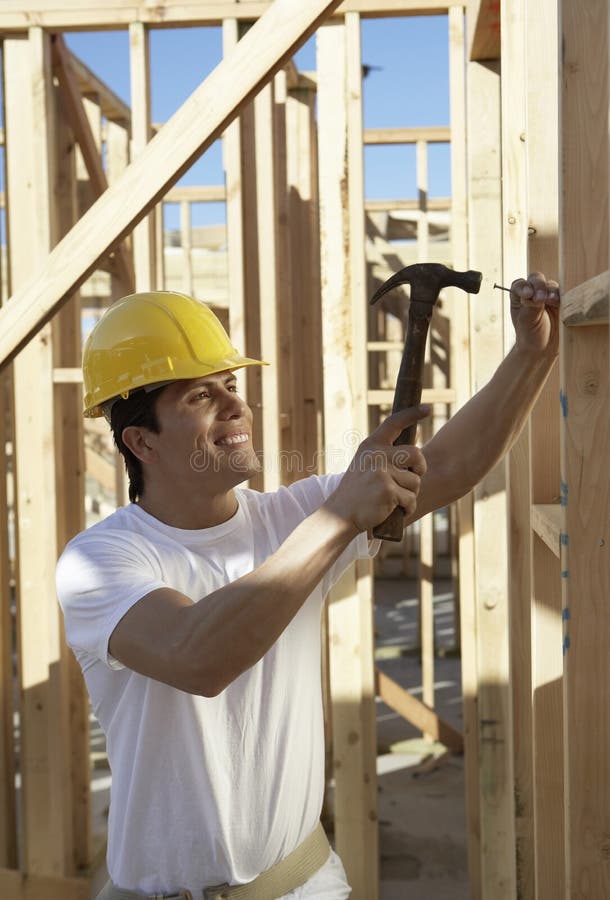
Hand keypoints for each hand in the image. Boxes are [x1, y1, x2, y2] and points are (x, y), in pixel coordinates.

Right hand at [324, 405, 428, 533]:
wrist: (339, 514)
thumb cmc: (356, 492)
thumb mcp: (365, 465)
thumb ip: (385, 454)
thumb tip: (415, 444)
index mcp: (371, 445)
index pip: (394, 423)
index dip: (412, 413)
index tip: (427, 408)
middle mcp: (377, 455)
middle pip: (416, 454)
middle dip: (420, 468)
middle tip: (414, 477)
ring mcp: (382, 472)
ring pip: (415, 481)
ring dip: (410, 494)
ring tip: (393, 500)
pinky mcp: (388, 490)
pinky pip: (411, 499)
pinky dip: (407, 508)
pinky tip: (394, 511)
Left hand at [510, 271, 559, 356]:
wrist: (544, 348)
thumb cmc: (530, 335)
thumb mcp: (526, 321)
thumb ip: (530, 306)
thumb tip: (534, 293)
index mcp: (519, 297)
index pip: (519, 284)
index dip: (523, 286)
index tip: (527, 294)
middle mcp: (533, 293)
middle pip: (536, 279)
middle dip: (539, 285)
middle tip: (541, 298)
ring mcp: (548, 296)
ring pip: (551, 285)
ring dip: (552, 291)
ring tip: (553, 300)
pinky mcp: (561, 301)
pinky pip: (564, 293)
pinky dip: (563, 295)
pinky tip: (562, 302)